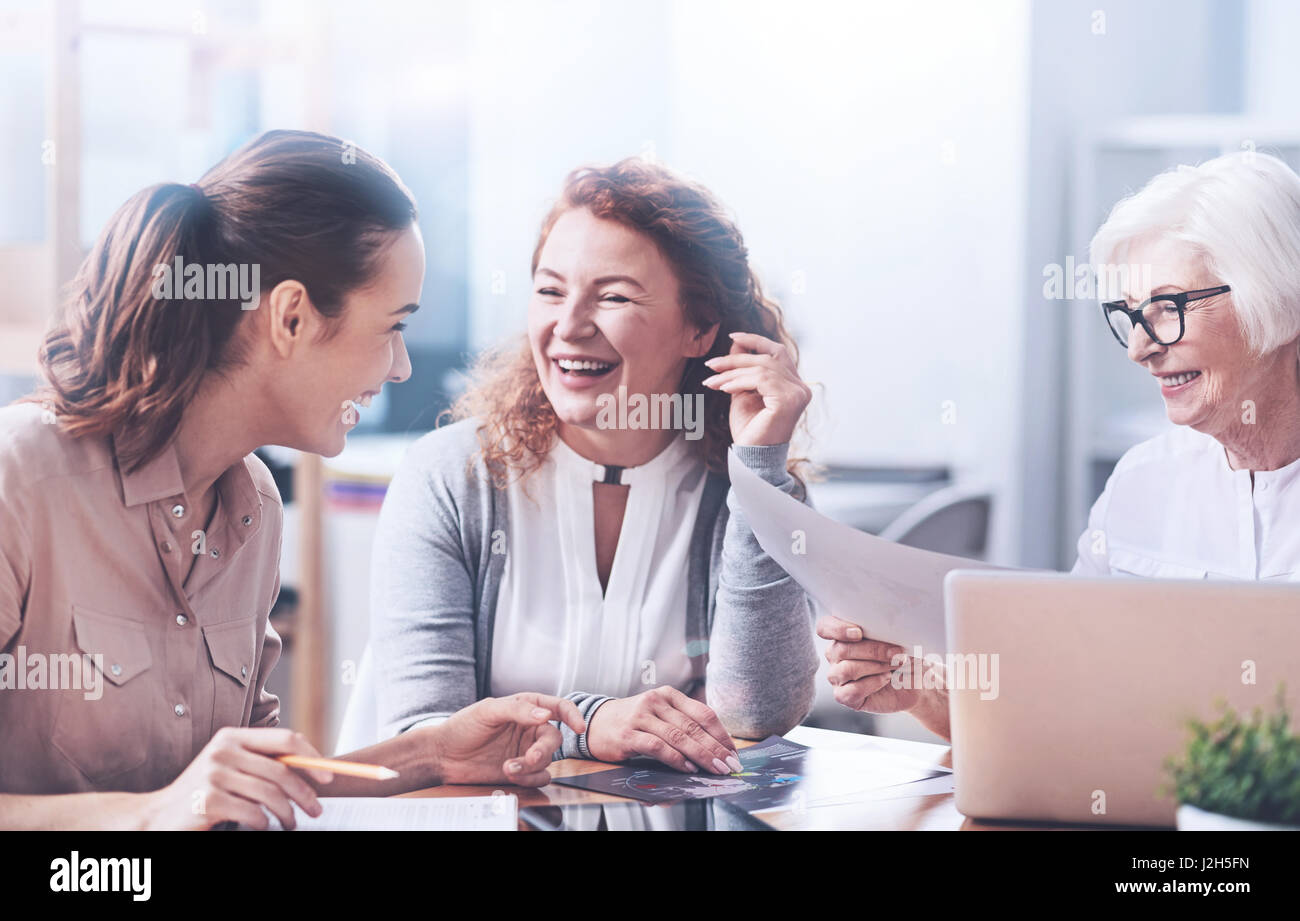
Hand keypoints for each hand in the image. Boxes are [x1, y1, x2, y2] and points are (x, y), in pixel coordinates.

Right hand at [141, 727, 333, 830]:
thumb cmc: (203, 792)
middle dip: (305, 793)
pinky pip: (253, 813)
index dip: (312, 757)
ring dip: (288, 813)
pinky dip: (264, 823)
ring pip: (271, 794)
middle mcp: (223, 751)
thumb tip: (312, 768)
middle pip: (282, 770)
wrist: (157, 816)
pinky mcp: (208, 800)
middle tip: (316, 810)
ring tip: (292, 823)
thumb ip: (262, 762)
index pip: (284, 739)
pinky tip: (263, 826)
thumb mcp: (230, 767)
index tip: (328, 777)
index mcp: (232, 737)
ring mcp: (213, 775)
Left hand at [433, 693, 586, 786]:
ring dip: (532, 766)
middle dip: (543, 750)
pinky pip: (540, 777)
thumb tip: (545, 714)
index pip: (558, 707)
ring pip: (548, 760)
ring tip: (509, 767)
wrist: (444, 755)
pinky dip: (529, 778)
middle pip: (554, 739)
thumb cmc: (463, 727)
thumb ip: (517, 710)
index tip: (578, 726)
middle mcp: (530, 729)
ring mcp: (525, 751)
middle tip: (528, 758)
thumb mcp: (488, 711)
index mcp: (526, 708)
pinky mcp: (521, 771)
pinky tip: (510, 774)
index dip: (573, 715)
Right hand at [584, 686, 742, 774]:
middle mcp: (656, 701)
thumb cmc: (634, 723)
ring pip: (679, 737)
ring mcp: (641, 717)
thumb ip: (683, 724)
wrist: (595, 723)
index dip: (721, 734)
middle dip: (716, 749)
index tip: (734, 753)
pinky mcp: (628, 734)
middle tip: (730, 766)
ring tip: (716, 769)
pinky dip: (676, 759)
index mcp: (669, 695)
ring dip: (701, 756)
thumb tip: (716, 748)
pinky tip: (688, 769)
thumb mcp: (660, 715)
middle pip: (694, 726)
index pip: (703, 713)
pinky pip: (658, 747)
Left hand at [702, 331, 810, 446]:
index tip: (733, 337)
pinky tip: (724, 389)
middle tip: (710, 365)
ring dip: (732, 372)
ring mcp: (798, 393)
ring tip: (712, 382)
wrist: (751, 457)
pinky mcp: (789, 400)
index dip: (756, 340)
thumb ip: (743, 369)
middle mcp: (801, 387)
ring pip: (761, 368)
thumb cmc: (749, 429)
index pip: (777, 352)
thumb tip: (736, 343)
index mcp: (794, 384)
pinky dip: (739, 381)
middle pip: (767, 358)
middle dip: (735, 359)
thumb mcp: (743, 392)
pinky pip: (761, 379)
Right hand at [817, 615, 950, 738]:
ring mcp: (836, 676)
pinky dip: (873, 684)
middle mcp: (834, 654)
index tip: (858, 632)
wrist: (915, 681)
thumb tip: (889, 625)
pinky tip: (886, 679)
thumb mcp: (898, 637)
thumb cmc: (903, 655)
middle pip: (841, 649)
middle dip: (873, 650)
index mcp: (841, 634)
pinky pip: (851, 691)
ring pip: (847, 669)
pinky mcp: (844, 696)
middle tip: (896, 653)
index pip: (824, 627)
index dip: (837, 629)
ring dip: (876, 667)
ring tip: (893, 666)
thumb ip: (886, 630)